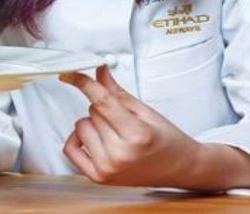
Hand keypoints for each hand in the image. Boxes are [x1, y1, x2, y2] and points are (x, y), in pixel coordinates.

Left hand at [59, 66, 204, 186]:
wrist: (178, 169)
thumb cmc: (167, 140)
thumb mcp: (146, 111)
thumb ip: (118, 92)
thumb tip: (99, 72)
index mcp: (137, 135)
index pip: (103, 102)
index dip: (85, 83)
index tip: (71, 74)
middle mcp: (120, 155)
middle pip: (92, 111)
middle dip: (104, 108)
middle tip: (123, 118)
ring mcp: (107, 169)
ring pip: (81, 126)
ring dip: (93, 123)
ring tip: (115, 132)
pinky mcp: (98, 177)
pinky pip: (70, 148)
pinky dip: (78, 138)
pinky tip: (95, 138)